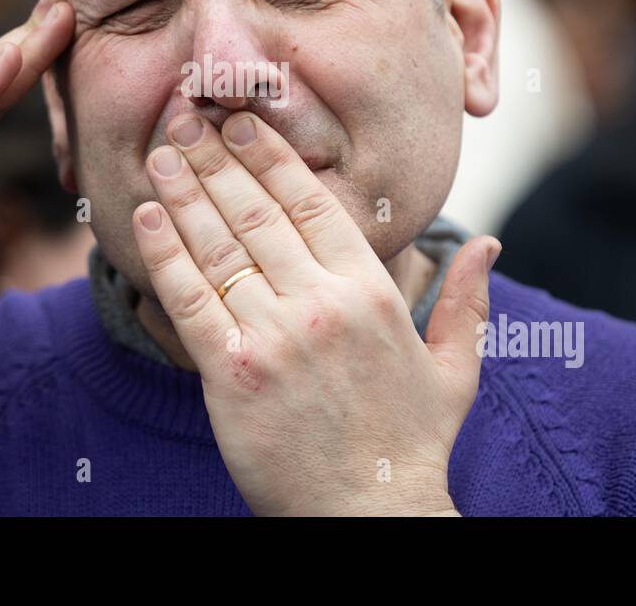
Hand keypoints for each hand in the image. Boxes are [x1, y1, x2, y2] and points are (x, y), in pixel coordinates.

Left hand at [131, 111, 499, 515]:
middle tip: (186, 118)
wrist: (370, 518)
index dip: (271, 157)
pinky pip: (190, 300)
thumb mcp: (455, 368)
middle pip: (258, 213)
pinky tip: (148, 217)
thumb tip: (488, 245)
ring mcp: (276, 337)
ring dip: (184, 192)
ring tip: (161, 153)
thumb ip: (466, 300)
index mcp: (372, 292)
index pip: (313, 204)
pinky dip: (165, 254)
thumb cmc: (410, 444)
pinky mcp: (234, 374)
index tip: (242, 123)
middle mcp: (323, 304)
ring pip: (220, 247)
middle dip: (217, 159)